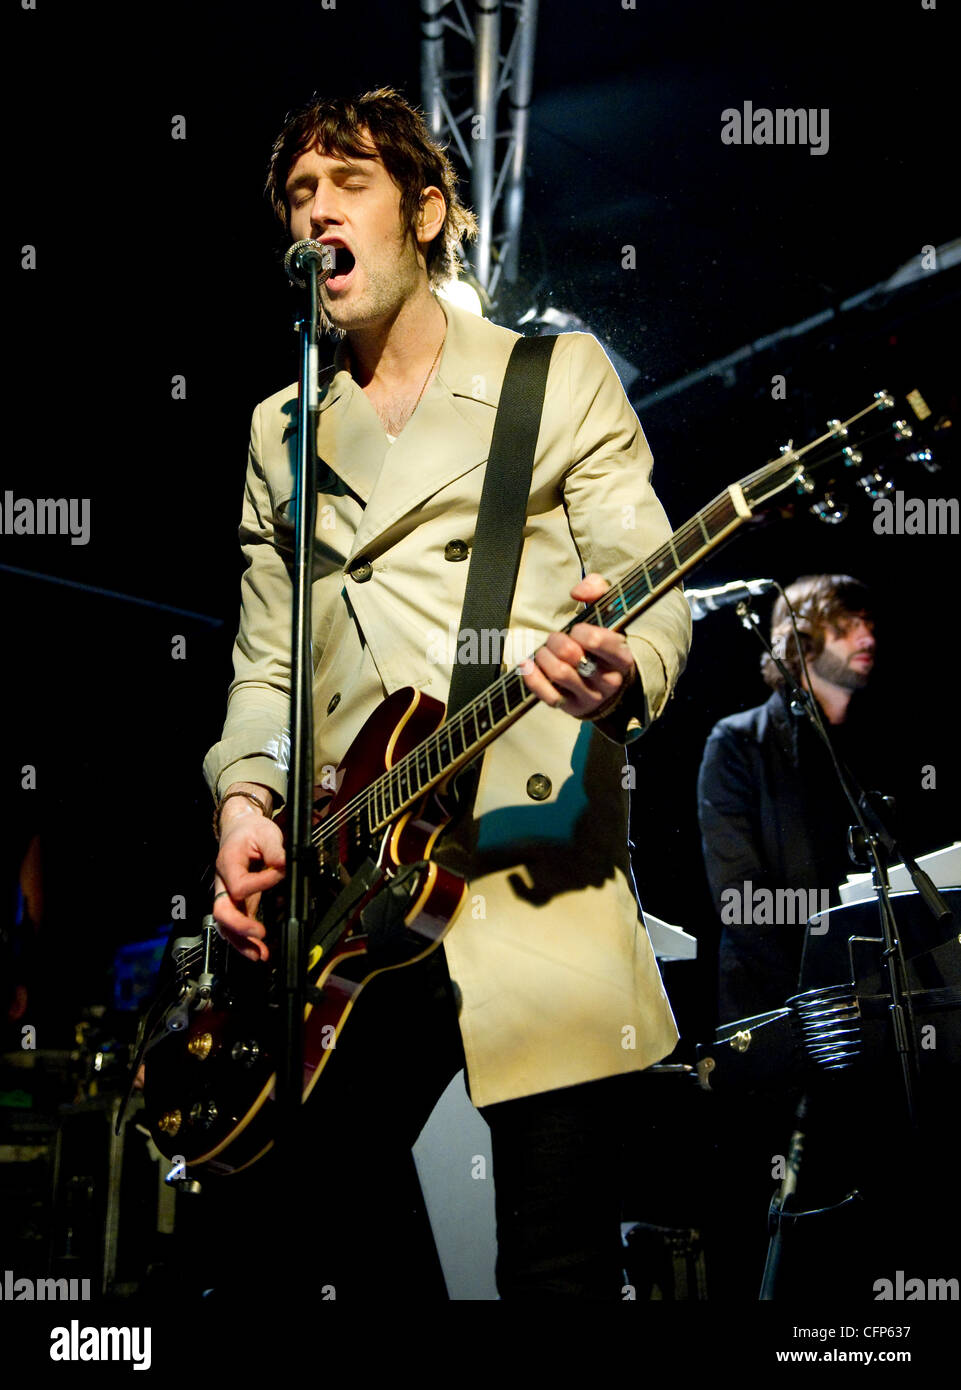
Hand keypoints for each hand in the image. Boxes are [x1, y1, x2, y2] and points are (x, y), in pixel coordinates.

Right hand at [213, 806, 285, 961]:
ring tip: (260, 955)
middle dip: (240, 926)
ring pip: (226, 925)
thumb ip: (274, 850)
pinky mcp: (238, 903)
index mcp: (228, 864)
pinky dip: (245, 941)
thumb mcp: (266, 833)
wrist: (239, 829)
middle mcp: (223, 883)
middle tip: (259, 934)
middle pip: (222, 912)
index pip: (240, 885)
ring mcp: (228, 895)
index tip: (279, 873)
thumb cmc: (251, 832)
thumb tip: (283, 866)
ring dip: (242, 942)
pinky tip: (259, 951)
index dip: (261, 883)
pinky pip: (236, 925)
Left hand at [520, 573, 635, 718]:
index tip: (576, 629)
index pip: (598, 640)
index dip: (580, 631)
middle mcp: (609, 680)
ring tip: (544, 651)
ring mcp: (590, 696)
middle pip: (572, 655)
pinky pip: (547, 694)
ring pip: (559, 672)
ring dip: (544, 656)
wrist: (608, 687)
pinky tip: (528, 665)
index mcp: (622, 657)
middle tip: (554, 639)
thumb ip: (598, 591)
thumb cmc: (603, 646)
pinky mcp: (571, 708)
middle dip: (556, 641)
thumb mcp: (608, 616)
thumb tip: (578, 592)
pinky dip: (532, 677)